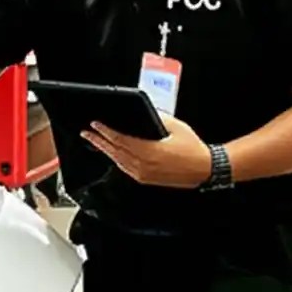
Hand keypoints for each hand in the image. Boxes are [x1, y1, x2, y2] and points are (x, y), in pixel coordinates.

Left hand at [80, 113, 211, 188]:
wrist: (204, 169)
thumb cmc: (192, 148)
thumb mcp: (175, 126)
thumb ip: (156, 118)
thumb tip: (143, 113)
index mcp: (148, 151)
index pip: (119, 139)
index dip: (104, 131)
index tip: (94, 124)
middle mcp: (143, 164)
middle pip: (114, 151)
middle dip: (98, 141)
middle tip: (86, 132)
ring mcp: (143, 174)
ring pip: (118, 161)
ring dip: (105, 150)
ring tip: (95, 141)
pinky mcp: (146, 179)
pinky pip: (125, 168)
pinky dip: (116, 159)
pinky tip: (112, 153)